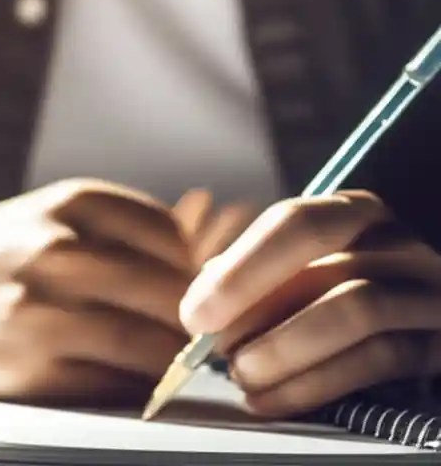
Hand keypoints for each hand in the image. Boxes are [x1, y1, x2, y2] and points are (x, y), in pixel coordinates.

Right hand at [0, 179, 193, 404]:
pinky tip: (115, 382)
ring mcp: (44, 307)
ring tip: (156, 369)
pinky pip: (115, 385)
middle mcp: (60, 246)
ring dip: (167, 365)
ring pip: (154, 346)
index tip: (186, 300)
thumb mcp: (39, 219)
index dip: (194, 279)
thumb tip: (203, 268)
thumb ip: (113, 237)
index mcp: (72, 203)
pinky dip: (130, 391)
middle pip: (176, 297)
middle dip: (190, 328)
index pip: (179, 242)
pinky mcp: (29, 365)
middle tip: (187, 347)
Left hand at [181, 190, 440, 416]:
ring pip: (357, 313)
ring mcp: (427, 292)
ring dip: (285, 351)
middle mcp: (400, 242)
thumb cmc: (338, 288)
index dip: (241, 272)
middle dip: (257, 314)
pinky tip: (268, 400)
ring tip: (242, 374)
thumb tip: (204, 296)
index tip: (196, 314)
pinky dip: (312, 386)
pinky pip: (379, 362)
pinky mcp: (438, 344)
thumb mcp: (304, 264)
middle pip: (327, 270)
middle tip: (214, 349)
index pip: (297, 224)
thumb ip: (257, 270)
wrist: (414, 316)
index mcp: (355, 212)